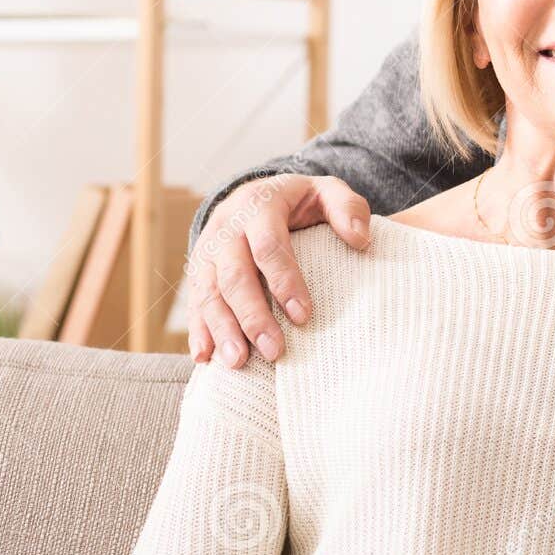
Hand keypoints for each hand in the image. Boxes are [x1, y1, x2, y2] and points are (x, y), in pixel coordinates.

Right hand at [186, 174, 371, 367]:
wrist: (255, 195)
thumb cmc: (300, 201)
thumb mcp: (327, 192)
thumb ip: (347, 209)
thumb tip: (361, 239)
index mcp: (260, 205)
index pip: (269, 247)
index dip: (285, 281)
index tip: (304, 316)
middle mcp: (227, 227)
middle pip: (234, 275)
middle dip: (252, 316)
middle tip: (274, 351)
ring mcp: (207, 249)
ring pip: (208, 291)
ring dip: (222, 329)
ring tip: (238, 362)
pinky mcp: (197, 269)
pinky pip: (193, 301)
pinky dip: (198, 330)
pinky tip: (204, 358)